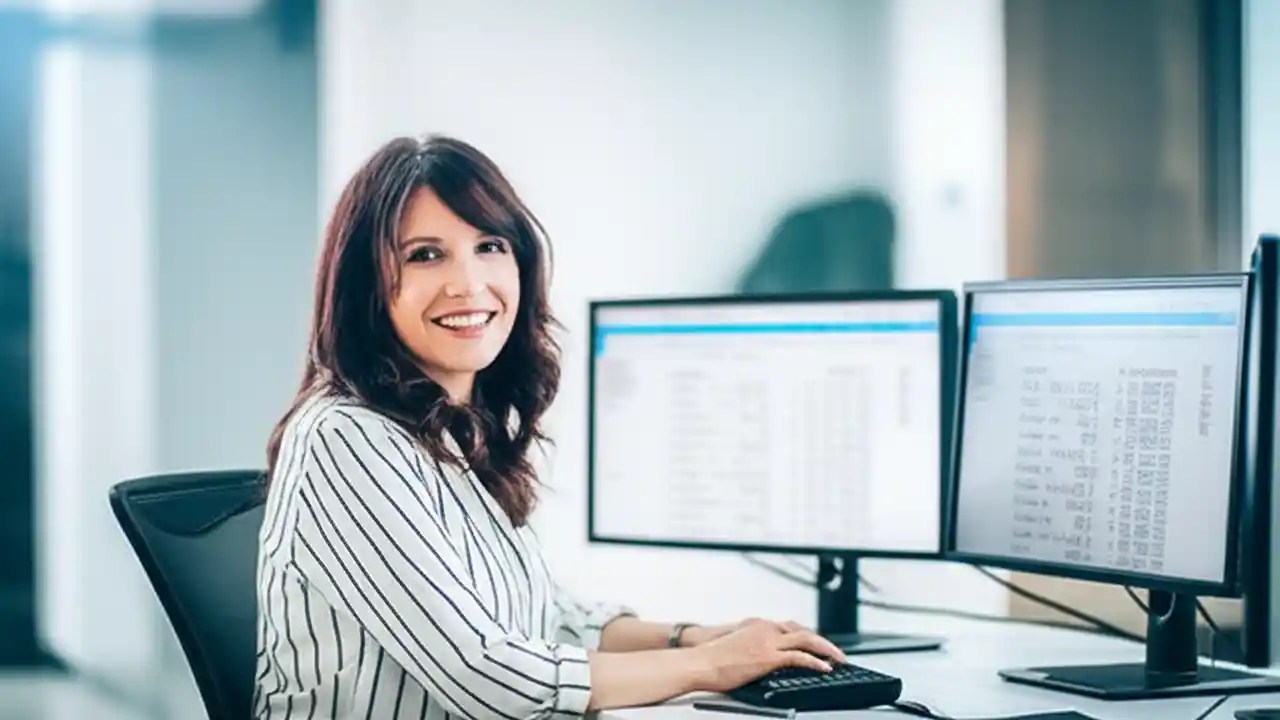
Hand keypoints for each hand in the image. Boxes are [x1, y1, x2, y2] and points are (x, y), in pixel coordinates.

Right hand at [687, 618, 846, 693]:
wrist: (698, 662)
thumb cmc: (710, 660)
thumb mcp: (736, 647)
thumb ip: (752, 647)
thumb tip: (761, 660)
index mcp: (758, 625)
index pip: (791, 627)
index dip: (808, 636)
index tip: (820, 645)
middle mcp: (765, 628)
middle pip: (802, 631)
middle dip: (823, 642)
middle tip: (836, 653)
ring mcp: (767, 641)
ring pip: (806, 640)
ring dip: (826, 649)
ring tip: (839, 659)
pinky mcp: (767, 656)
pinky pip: (799, 657)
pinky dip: (816, 662)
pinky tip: (825, 668)